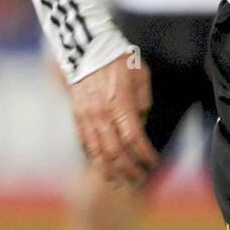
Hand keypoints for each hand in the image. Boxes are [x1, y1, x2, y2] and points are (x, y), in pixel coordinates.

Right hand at [68, 52, 158, 185]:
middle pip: (115, 152)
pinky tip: (103, 166)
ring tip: (120, 181)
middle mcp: (101, 113)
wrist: (89, 47)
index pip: (134, 139)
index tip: (153, 164)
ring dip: (110, 170)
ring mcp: (87, 116)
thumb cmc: (121, 60)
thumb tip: (141, 126)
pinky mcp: (77, 115)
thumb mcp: (141, 77)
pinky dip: (95, 158)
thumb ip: (142, 104)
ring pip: (97, 152)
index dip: (144, 155)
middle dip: (128, 169)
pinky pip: (85, 142)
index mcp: (120, 104)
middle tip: (139, 179)